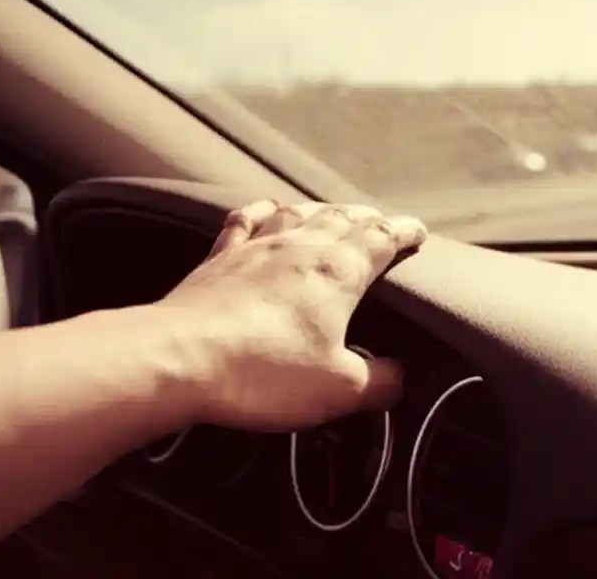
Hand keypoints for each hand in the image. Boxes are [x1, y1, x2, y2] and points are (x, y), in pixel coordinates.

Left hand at [156, 200, 426, 430]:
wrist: (178, 358)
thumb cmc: (262, 373)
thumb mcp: (337, 390)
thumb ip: (378, 382)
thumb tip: (398, 378)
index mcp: (339, 273)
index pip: (383, 239)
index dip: (405, 233)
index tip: (418, 231)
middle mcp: (300, 248)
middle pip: (344, 218)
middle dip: (369, 218)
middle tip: (383, 221)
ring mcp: (256, 248)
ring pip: (299, 213)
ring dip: (323, 208)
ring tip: (335, 209)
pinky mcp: (218, 259)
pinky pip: (246, 221)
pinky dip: (262, 210)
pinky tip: (267, 207)